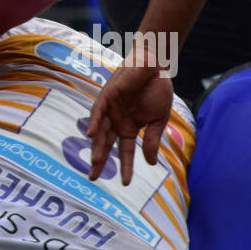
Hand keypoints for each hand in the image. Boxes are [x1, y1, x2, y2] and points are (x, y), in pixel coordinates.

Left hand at [87, 43, 174, 185]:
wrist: (156, 66)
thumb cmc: (157, 90)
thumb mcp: (158, 120)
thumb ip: (152, 140)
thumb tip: (151, 163)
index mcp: (130, 127)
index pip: (125, 151)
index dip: (126, 167)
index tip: (126, 184)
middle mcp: (117, 120)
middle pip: (106, 144)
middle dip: (100, 161)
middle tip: (93, 178)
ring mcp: (111, 109)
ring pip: (101, 131)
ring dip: (96, 146)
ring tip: (94, 163)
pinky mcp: (108, 95)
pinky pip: (98, 110)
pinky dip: (94, 122)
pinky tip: (92, 135)